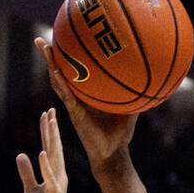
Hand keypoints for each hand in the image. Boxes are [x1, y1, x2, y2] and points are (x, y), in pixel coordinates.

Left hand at [15, 108, 67, 192]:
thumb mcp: (30, 190)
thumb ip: (27, 173)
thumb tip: (21, 155)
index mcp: (55, 175)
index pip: (51, 148)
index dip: (48, 132)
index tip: (47, 114)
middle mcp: (59, 177)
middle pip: (55, 149)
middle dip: (52, 130)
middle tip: (50, 110)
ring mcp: (58, 186)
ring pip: (55, 158)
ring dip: (52, 140)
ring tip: (50, 123)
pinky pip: (51, 178)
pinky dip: (46, 166)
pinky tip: (43, 152)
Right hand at [35, 37, 135, 171]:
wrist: (113, 153)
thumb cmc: (120, 133)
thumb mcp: (131, 107)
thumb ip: (137, 92)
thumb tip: (151, 75)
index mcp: (87, 95)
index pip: (75, 72)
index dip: (68, 58)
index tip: (64, 40)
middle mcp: (76, 97)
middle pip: (60, 72)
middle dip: (50, 56)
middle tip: (41, 39)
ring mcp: (73, 104)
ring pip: (57, 80)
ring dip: (49, 64)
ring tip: (42, 46)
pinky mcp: (75, 113)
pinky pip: (65, 95)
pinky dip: (60, 82)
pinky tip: (55, 71)